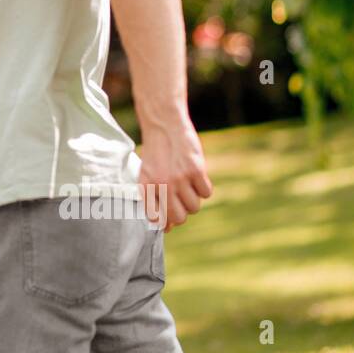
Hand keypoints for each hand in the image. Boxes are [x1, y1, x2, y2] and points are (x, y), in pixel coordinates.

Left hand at [136, 116, 212, 232]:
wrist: (164, 124)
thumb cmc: (157, 153)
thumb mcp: (147, 174)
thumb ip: (154, 200)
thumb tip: (167, 228)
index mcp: (147, 188)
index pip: (158, 219)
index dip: (167, 221)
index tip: (171, 214)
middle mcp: (162, 186)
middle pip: (180, 218)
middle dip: (183, 212)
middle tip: (181, 197)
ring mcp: (179, 179)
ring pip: (195, 207)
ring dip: (194, 198)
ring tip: (187, 182)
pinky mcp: (195, 170)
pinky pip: (206, 193)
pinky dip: (203, 186)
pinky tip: (195, 174)